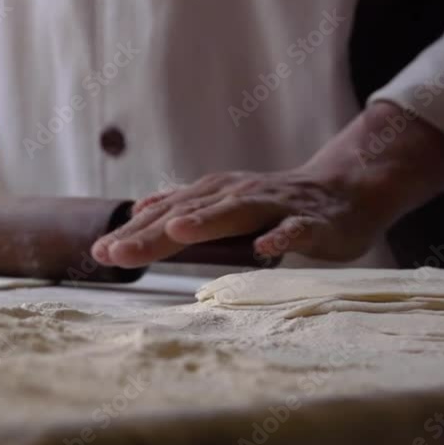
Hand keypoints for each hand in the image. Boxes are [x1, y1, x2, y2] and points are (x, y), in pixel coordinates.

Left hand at [91, 168, 389, 268]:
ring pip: (238, 213)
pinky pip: (296, 228)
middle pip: (189, 215)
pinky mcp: (312, 220)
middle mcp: (238, 194)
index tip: (98, 253)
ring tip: (177, 232)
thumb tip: (138, 209)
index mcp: (213, 195)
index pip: (165, 217)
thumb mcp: (224, 201)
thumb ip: (184, 206)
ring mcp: (275, 205)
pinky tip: (266, 246)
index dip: (132, 235)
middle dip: (151, 234)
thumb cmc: (277, 204)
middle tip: (115, 252)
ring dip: (208, 221)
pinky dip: (282, 235)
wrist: (346, 191)